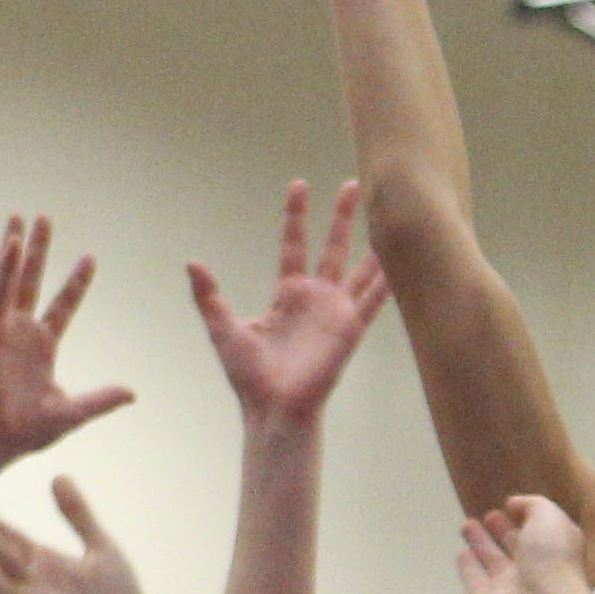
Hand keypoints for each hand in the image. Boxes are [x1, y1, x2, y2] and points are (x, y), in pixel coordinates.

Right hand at [0, 216, 136, 488]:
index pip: (63, 306)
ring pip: (14, 278)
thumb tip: (133, 393)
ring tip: (21, 216)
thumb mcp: (71, 412)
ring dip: (19, 247)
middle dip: (42, 250)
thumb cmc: (25, 431)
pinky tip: (11, 243)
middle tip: (46, 218)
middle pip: (35, 280)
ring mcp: (5, 328)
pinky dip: (3, 268)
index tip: (89, 257)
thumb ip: (100, 399)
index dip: (75, 283)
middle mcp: (23, 332)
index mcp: (43, 347)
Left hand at [188, 178, 386, 432]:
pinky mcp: (350, 330)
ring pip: (358, 268)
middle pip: (332, 247)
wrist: (274, 408)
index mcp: (287, 295)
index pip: (293, 245)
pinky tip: (402, 264)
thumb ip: (209, 296)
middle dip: (342, 216)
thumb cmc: (249, 376)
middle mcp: (314, 298)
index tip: (300, 186)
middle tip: (352, 185)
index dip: (296, 217)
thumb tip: (192, 263)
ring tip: (386, 216)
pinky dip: (387, 284)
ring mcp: (335, 313)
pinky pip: (372, 302)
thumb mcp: (222, 329)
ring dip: (372, 243)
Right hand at [454, 495, 590, 593]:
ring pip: (492, 561)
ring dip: (481, 543)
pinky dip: (468, 568)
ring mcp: (508, 588)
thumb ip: (533, 505)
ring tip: (467, 525)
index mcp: (552, 550)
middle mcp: (532, 569)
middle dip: (502, 530)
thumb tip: (513, 504)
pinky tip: (462, 554)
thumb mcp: (550, 517)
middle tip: (488, 515)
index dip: (524, 517)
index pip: (537, 531)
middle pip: (514, 546)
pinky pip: (475, 581)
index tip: (508, 506)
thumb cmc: (551, 558)